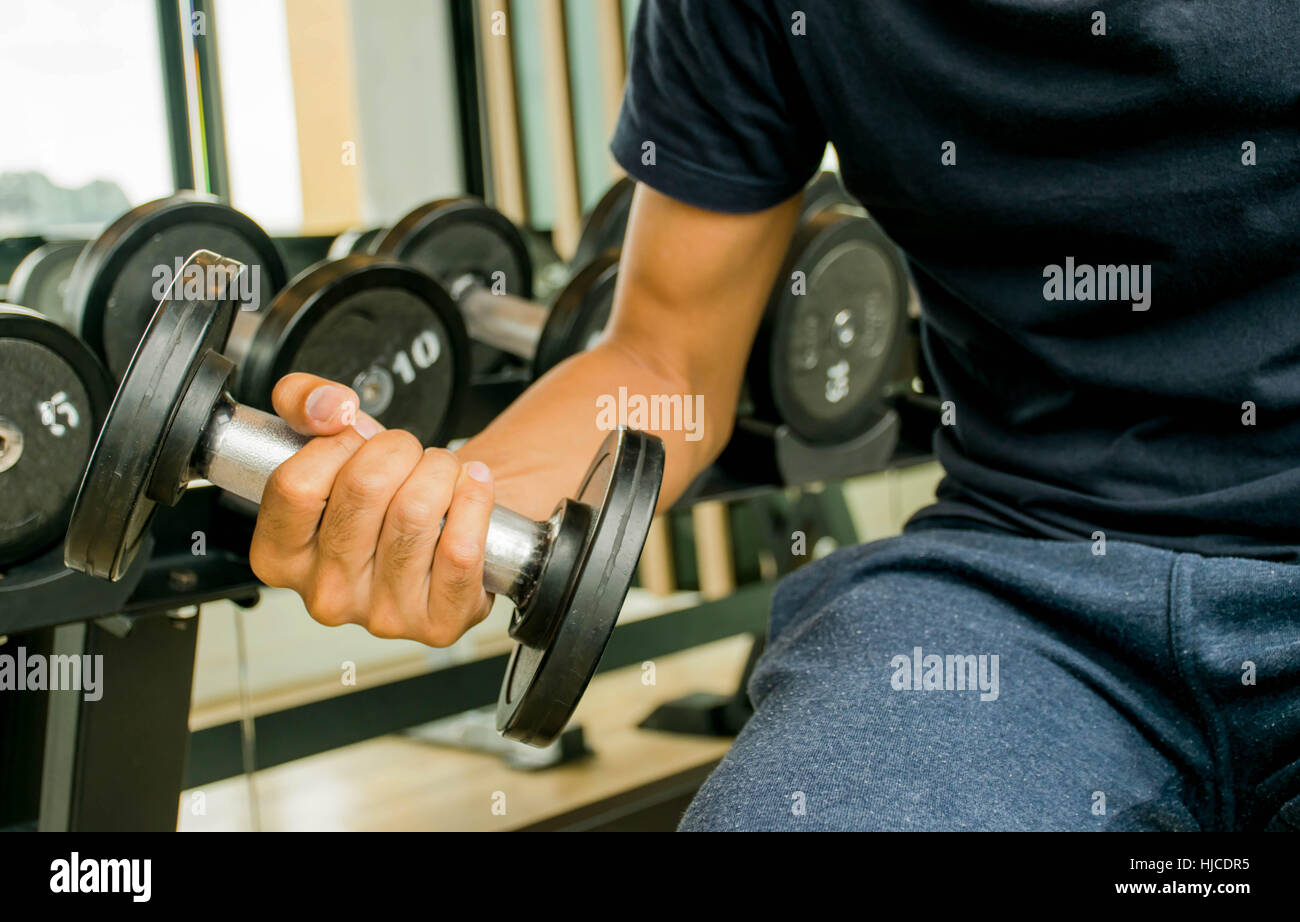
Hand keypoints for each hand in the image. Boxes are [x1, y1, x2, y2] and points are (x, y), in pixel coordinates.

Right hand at [248, 373, 495, 645]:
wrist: (441, 529)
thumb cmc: (381, 494)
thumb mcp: (330, 440)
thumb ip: (303, 401)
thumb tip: (329, 407)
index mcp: (281, 557)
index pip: (296, 484)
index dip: (337, 444)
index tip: (356, 441)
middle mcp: (326, 594)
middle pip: (363, 489)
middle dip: (397, 448)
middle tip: (407, 454)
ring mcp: (382, 615)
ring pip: (416, 512)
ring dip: (439, 470)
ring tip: (440, 473)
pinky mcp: (438, 622)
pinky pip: (461, 549)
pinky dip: (476, 500)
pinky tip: (472, 490)